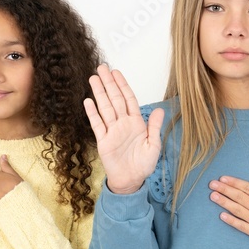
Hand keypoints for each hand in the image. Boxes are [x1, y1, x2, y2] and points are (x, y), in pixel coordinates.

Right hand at [83, 64, 163, 194]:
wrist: (132, 180)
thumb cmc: (143, 164)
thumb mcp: (154, 145)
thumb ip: (154, 127)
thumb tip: (160, 110)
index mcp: (136, 123)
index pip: (128, 99)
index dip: (123, 85)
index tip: (116, 73)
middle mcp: (123, 124)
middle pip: (115, 99)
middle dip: (109, 83)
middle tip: (101, 68)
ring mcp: (112, 131)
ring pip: (105, 108)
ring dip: (99, 93)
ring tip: (93, 78)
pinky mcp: (103, 141)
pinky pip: (97, 125)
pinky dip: (92, 113)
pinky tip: (88, 101)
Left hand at [209, 164, 248, 248]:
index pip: (248, 188)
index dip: (235, 183)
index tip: (223, 178)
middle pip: (239, 198)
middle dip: (225, 190)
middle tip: (212, 184)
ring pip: (238, 210)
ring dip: (224, 203)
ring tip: (213, 196)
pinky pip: (241, 226)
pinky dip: (231, 221)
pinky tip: (222, 215)